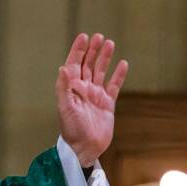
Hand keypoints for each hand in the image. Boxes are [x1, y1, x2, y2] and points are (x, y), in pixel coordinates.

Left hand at [56, 33, 127, 167]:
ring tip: (110, 43)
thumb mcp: (66, 108)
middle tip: (98, 37)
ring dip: (104, 58)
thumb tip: (63, 68)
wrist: (85, 148)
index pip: (74, 64)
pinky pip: (114, 86)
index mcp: (71, 89)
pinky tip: (123, 64)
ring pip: (101, 72)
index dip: (78, 50)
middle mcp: (83, 90)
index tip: (83, 36)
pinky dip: (118, 76)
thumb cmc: (72, 130)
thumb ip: (64, 87)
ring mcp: (96, 96)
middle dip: (92, 50)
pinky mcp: (107, 104)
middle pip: (88, 65)